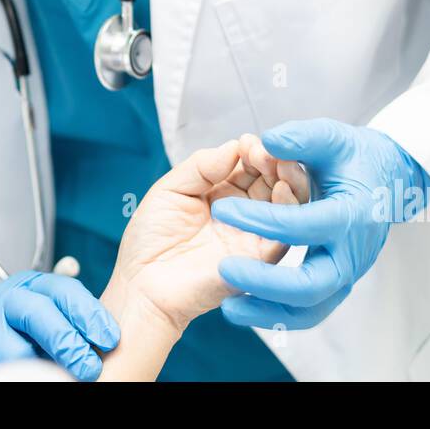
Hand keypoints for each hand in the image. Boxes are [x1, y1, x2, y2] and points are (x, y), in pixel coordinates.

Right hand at [0, 271, 118, 381]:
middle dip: (68, 343)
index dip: (89, 314)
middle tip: (90, 368)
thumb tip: (110, 334)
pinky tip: (24, 378)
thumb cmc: (21, 330)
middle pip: (39, 314)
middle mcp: (7, 299)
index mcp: (33, 286)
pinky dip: (11, 378)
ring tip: (53, 376)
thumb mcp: (47, 313)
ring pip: (15, 350)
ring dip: (38, 367)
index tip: (110, 339)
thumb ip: (72, 314)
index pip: (64, 291)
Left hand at [104, 136, 309, 334]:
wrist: (141, 286)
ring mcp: (252, 235)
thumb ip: (201, 165)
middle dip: (275, 161)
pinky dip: (288, 208)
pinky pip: (284, 235)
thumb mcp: (171, 189)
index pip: (250, 166)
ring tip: (279, 163)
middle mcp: (242, 213)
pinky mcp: (258, 259)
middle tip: (270, 150)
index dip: (254, 151)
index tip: (250, 142)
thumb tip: (234, 145)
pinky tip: (282, 188)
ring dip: (288, 178)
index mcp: (221, 194)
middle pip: (273, 181)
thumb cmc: (149, 242)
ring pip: (286, 204)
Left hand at [211, 118, 429, 329]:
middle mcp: (349, 252)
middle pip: (311, 284)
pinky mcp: (336, 282)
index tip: (221, 209)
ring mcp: (345, 273)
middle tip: (224, 269)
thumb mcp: (332, 138)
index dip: (260, 218)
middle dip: (265, 282)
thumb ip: (301, 138)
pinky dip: (277, 314)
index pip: (302, 224)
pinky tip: (244, 307)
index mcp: (349, 214)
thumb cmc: (355, 158)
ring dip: (268, 312)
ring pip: (309, 309)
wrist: (388, 181)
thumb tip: (268, 141)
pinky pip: (308, 309)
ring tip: (229, 308)